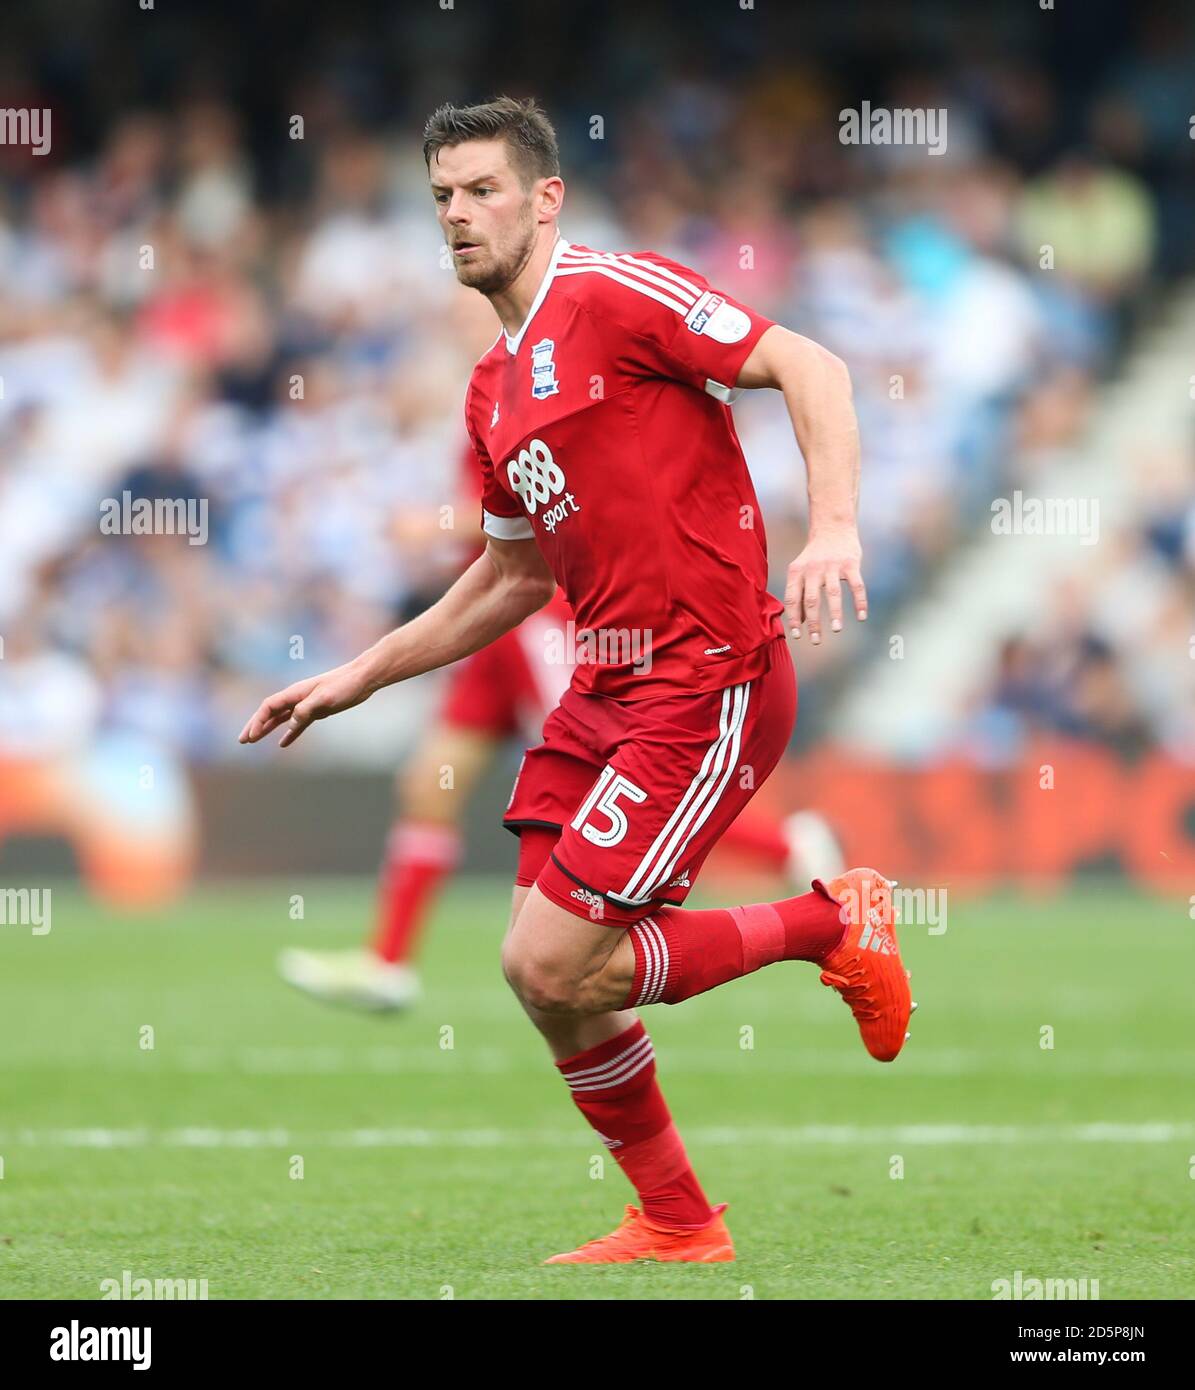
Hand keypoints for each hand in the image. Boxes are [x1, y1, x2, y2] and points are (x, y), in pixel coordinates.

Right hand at [238, 659, 378, 748]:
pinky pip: (297, 724)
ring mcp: (306, 704)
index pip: (269, 707)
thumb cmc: (344, 685)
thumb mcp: (325, 698)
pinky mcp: (317, 711)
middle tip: (242, 741)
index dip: (258, 721)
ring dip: (267, 729)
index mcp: (296, 692)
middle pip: (270, 712)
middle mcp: (297, 698)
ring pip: (281, 718)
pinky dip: (289, 733)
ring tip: (253, 741)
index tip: (251, 736)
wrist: (363, 678)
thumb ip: (306, 710)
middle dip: (255, 726)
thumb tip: (290, 724)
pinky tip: (283, 743)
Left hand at [785, 528, 866, 644]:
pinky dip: (859, 602)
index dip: (794, 618)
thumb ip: (798, 592)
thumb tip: (797, 621)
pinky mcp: (851, 563)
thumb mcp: (800, 569)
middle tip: (815, 640)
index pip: (792, 599)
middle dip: (813, 622)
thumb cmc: (814, 556)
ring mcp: (833, 565)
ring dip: (835, 613)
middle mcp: (813, 569)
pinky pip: (856, 586)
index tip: (797, 635)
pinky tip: (861, 617)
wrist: (833, 527)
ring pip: (833, 593)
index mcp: (797, 572)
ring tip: (836, 630)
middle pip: (811, 599)